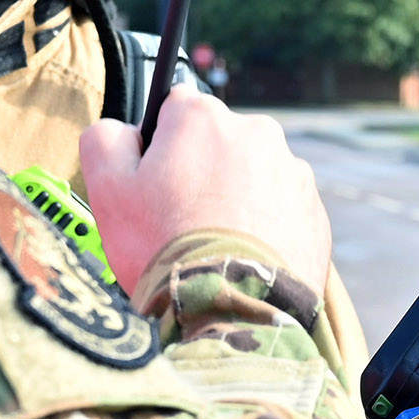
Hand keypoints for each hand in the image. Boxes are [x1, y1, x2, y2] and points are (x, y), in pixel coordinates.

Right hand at [77, 86, 333, 301]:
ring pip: (251, 178)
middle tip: (180, 223)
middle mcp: (256, 132)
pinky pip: (280, 211)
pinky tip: (242, 258)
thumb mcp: (108, 190)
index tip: (153, 187)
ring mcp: (292, 171)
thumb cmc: (165, 245)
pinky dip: (263, 228)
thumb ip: (104, 140)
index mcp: (203, 117)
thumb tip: (119, 129)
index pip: (173, 110)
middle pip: (216, 144)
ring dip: (234, 201)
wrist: (233, 308)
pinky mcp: (313, 211)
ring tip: (214, 247)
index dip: (157, 150)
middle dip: (199, 174)